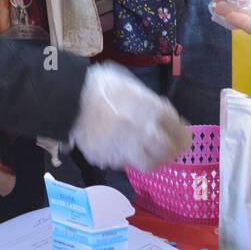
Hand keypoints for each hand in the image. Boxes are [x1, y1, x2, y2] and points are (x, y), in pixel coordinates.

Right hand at [68, 63, 192, 171]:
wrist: (66, 97)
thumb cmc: (100, 85)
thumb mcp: (130, 85)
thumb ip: (149, 101)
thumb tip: (163, 114)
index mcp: (150, 110)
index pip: (178, 131)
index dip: (183, 136)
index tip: (183, 138)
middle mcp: (141, 132)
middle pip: (166, 152)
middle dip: (172, 152)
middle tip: (171, 150)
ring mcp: (123, 148)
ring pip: (146, 164)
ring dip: (150, 159)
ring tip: (147, 152)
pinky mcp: (106, 159)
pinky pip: (120, 162)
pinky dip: (122, 156)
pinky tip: (117, 145)